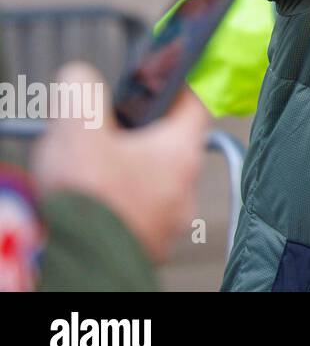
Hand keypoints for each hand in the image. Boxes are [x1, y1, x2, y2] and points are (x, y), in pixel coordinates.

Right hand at [32, 62, 211, 264]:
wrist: (83, 266)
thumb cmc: (90, 197)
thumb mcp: (78, 127)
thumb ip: (82, 91)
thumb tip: (82, 79)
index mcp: (181, 153)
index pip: (195, 106)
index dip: (176, 88)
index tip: (158, 80)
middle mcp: (185, 189)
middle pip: (169, 146)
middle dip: (139, 134)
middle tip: (107, 128)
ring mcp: (169, 221)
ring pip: (152, 183)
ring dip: (127, 172)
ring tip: (89, 169)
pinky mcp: (147, 246)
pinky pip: (137, 213)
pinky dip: (118, 203)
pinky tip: (90, 201)